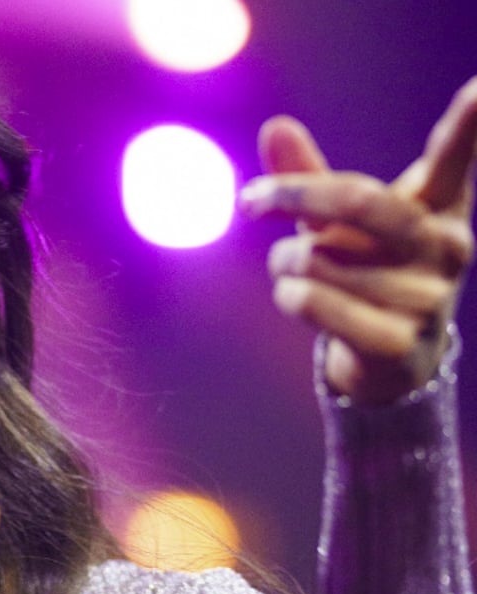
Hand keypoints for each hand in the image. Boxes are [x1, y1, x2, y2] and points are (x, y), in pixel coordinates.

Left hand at [241, 76, 476, 403]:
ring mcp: (427, 298)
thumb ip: (307, 175)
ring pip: (317, 257)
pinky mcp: (398, 342)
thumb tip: (276, 125)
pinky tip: (296, 298)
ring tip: (295, 271)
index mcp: (438, 209)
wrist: (388, 359)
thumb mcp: (335, 221)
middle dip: (293, 194)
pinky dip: (288, 296)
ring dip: (284, 262)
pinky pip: (314, 301)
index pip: (451, 161)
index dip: (466, 125)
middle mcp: (445, 248)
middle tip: (248, 200)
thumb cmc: (362, 270)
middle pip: (359, 201)